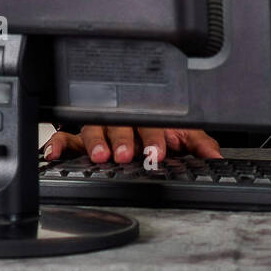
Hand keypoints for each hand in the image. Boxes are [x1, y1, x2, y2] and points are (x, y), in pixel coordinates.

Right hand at [43, 125, 221, 163]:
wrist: (137, 112)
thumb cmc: (158, 125)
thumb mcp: (182, 130)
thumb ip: (198, 142)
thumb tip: (217, 158)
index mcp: (148, 116)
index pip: (152, 122)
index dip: (154, 137)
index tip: (156, 151)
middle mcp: (123, 120)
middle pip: (120, 124)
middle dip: (123, 138)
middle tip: (126, 153)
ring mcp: (101, 127)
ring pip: (93, 127)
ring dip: (95, 140)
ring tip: (100, 155)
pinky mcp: (80, 138)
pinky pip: (65, 137)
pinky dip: (56, 143)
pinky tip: (53, 153)